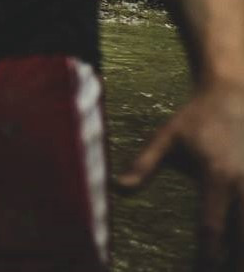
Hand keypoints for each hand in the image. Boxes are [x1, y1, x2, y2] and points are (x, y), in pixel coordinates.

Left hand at [117, 76, 243, 266]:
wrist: (232, 95)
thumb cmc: (196, 118)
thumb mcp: (166, 137)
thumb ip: (144, 165)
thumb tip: (119, 188)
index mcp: (216, 177)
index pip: (212, 224)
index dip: (209, 250)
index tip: (204, 266)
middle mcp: (243, 183)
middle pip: (243, 232)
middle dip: (236, 257)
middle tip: (223, 270)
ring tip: (237, 262)